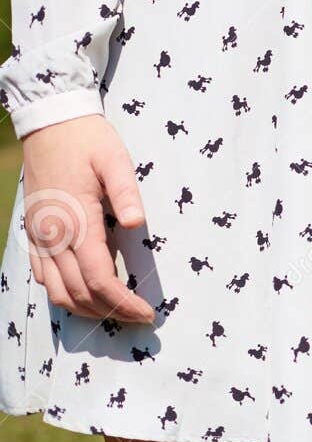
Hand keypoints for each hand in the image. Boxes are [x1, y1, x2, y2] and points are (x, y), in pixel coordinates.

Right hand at [20, 114, 151, 322]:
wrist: (50, 123)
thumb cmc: (88, 140)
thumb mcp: (115, 159)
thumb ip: (126, 191)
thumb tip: (136, 221)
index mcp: (76, 222)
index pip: (98, 278)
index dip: (123, 302)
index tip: (148, 313)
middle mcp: (52, 236)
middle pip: (78, 292)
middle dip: (110, 312)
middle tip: (140, 318)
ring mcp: (39, 236)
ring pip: (56, 290)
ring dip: (85, 309)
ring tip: (116, 312)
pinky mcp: (33, 231)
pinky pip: (42, 275)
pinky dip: (63, 293)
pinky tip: (84, 294)